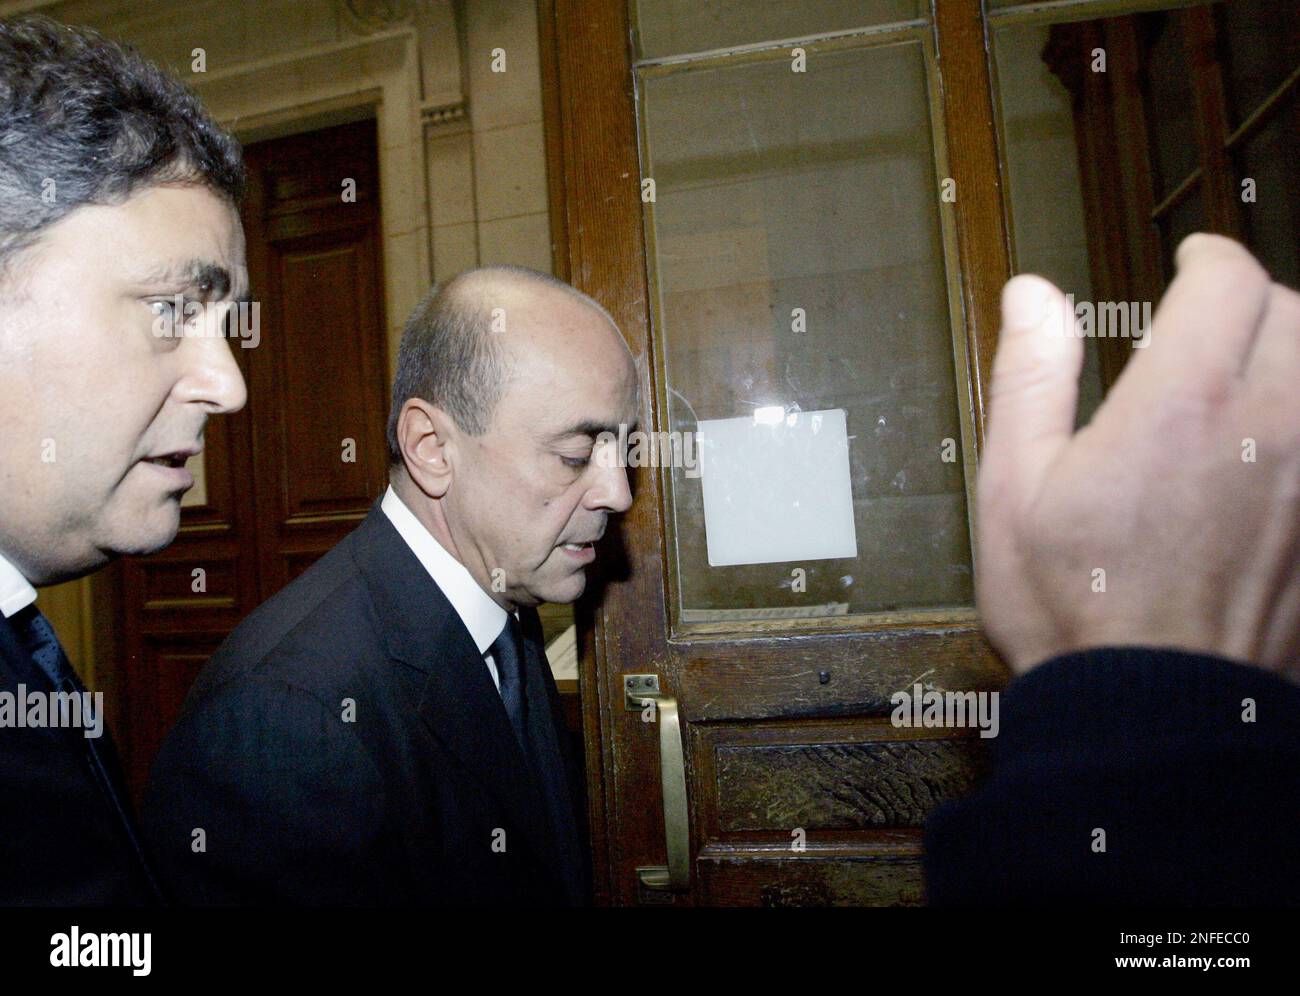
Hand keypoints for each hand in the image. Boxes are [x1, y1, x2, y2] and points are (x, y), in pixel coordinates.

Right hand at [977, 234, 1299, 678]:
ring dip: (1292, 355)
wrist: (1151, 715)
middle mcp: (1267, 427)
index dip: (1207, 259)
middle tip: (1212, 324)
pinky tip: (1269, 452)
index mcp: (1181, 405)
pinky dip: (1299, 426)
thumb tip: (1032, 294)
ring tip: (1250, 378)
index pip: (1227, 281)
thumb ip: (1031, 379)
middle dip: (1253, 303)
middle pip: (1294, 313)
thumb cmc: (1072, 609)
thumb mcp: (1014, 491)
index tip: (1189, 264)